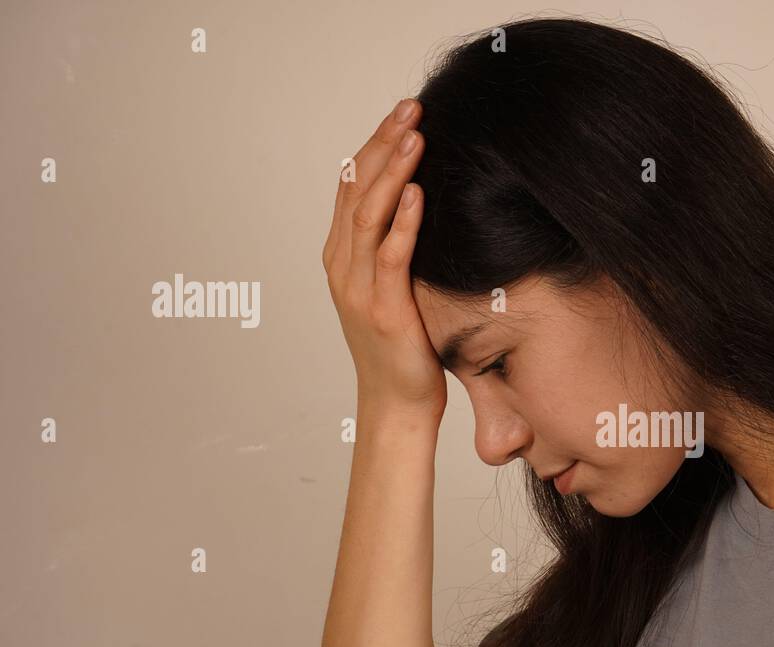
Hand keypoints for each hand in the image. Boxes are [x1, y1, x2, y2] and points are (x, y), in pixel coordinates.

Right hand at [322, 98, 446, 415]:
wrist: (397, 404)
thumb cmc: (403, 348)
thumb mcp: (396, 288)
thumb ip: (398, 248)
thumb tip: (423, 205)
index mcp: (342, 256)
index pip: (352, 185)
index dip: (375, 145)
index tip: (404, 113)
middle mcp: (342, 266)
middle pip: (356, 189)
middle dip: (383, 144)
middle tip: (410, 107)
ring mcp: (358, 288)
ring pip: (369, 216)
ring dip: (391, 171)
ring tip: (414, 136)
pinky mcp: (383, 310)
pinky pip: (390, 258)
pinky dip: (402, 223)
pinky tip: (416, 193)